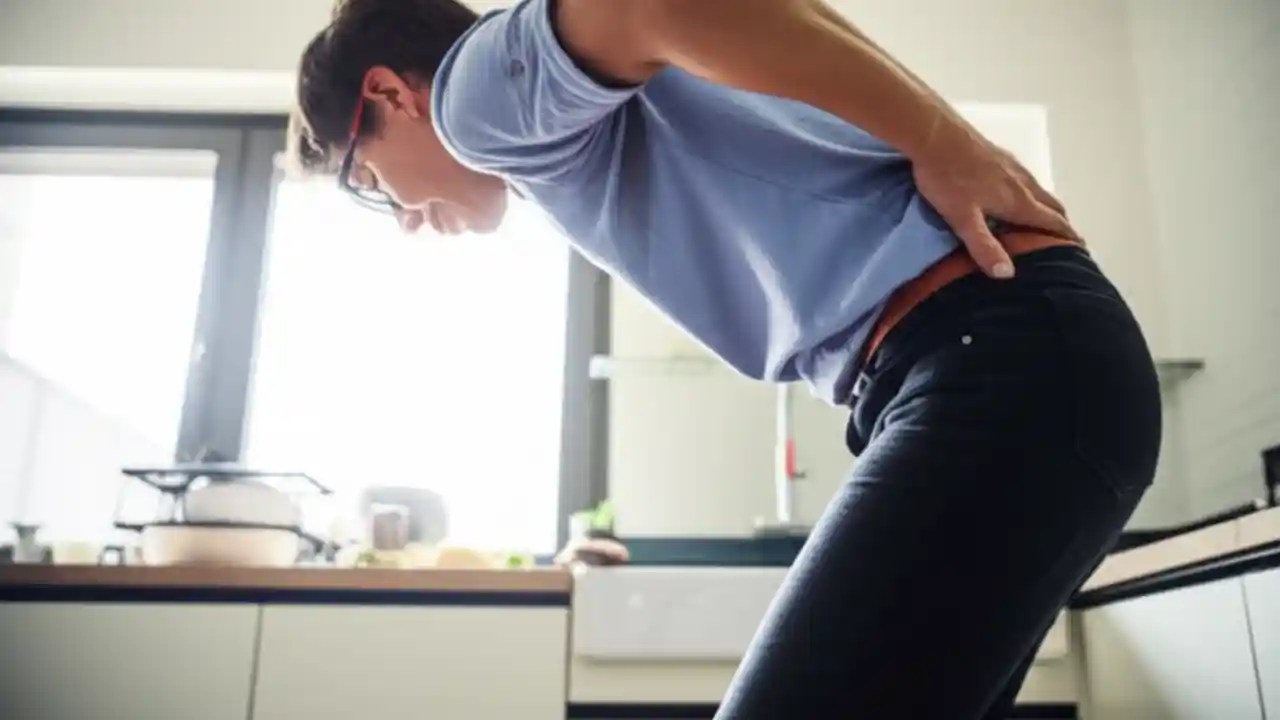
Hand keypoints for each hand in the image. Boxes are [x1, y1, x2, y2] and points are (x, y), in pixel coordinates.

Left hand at [912, 123, 1076, 278]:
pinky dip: (1030, 191)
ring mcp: (1011, 165)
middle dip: (1060, 222)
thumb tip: (1007, 273)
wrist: (934, 133)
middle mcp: (1022, 182)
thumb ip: (984, 246)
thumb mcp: (962, 218)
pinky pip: (1024, 177)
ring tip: (1042, 220)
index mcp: (1019, 200)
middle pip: (1051, 204)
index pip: (1053, 221)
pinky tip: (1014, 193)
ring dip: (1046, 206)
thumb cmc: (947, 178)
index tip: (1080, 249)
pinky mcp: (998, 154)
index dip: (1068, 237)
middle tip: (1062, 239)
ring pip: (1038, 189)